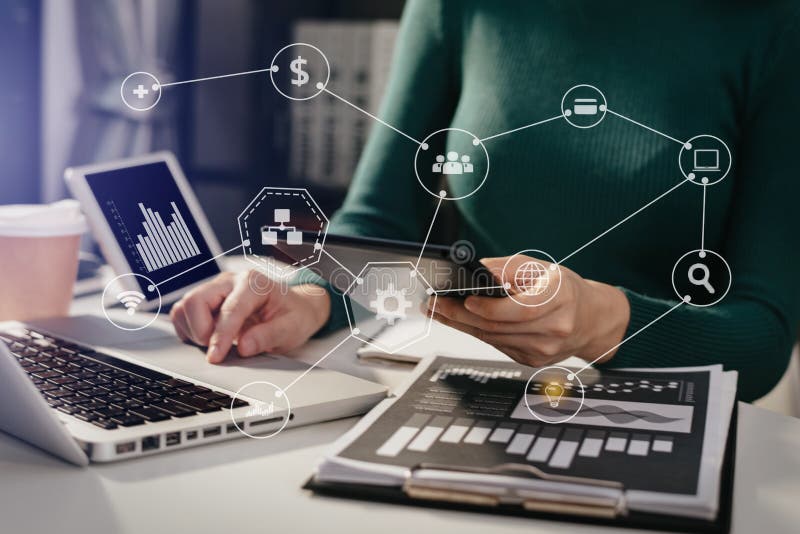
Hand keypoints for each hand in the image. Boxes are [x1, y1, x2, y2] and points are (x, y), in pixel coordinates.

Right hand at [170, 270, 330, 362]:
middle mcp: (230, 281)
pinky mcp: (206, 300)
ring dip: (192, 330)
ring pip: (184, 306)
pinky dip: (188, 329)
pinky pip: (183, 313)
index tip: (215, 357)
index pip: (229, 309)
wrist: (294, 308)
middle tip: (216, 350)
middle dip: (200, 330)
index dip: (220, 336)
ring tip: (214, 343)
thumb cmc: (293, 316)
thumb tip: (243, 347)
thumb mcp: (291, 328)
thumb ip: (268, 336)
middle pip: (195, 300)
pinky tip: (207, 339)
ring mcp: (215, 289)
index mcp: (253, 283)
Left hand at [429, 255, 629, 367]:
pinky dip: (475, 332)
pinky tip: (458, 321)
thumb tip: (477, 269)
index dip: (490, 307)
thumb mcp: (543, 268)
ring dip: (460, 324)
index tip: (465, 299)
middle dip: (460, 314)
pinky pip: (495, 344)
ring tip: (437, 310)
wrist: (591, 321)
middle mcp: (553, 329)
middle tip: (435, 303)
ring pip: (491, 337)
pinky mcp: (530, 360)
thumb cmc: (566, 290)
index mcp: (559, 299)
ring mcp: (542, 350)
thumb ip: (509, 268)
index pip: (519, 310)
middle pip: (498, 326)